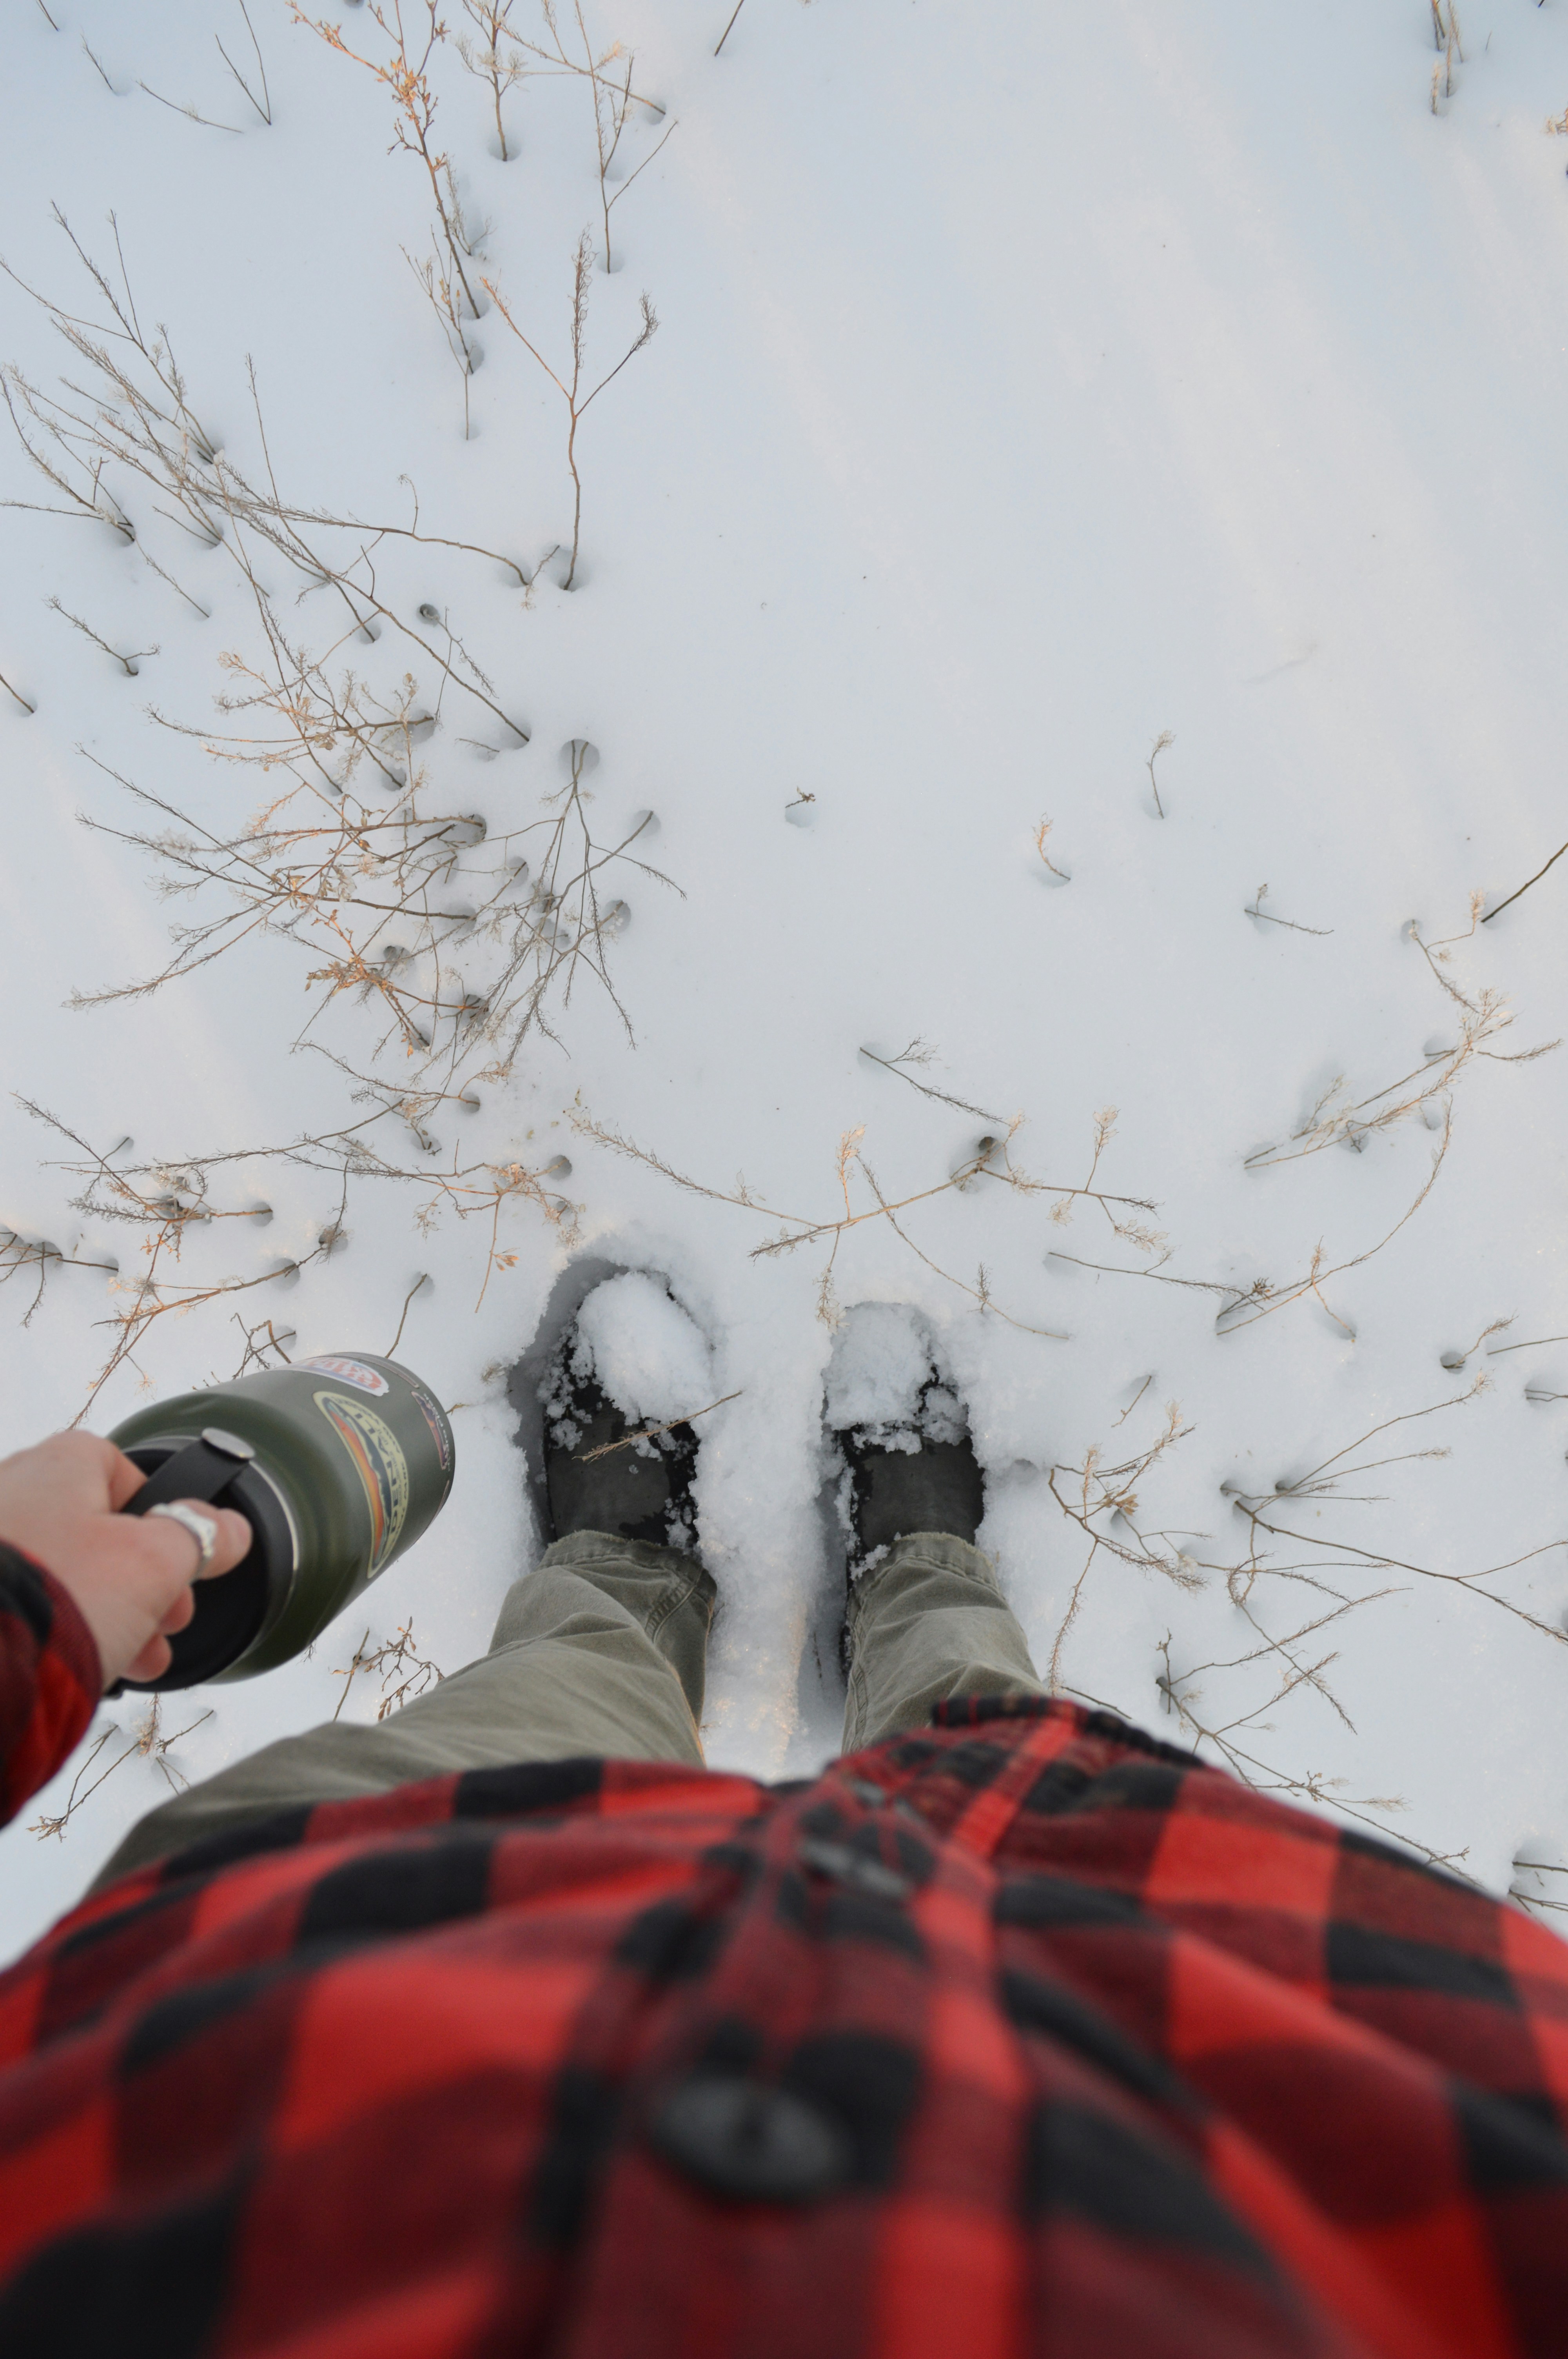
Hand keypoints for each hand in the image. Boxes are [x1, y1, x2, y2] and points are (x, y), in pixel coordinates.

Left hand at [0, 1432, 251, 1690]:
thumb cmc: (61, 1599)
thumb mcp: (158, 1562)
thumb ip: (202, 1537)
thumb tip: (230, 1528)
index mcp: (55, 1464)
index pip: (123, 1471)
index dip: (163, 1517)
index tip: (182, 1558)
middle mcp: (10, 1493)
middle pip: (98, 1531)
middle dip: (145, 1581)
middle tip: (168, 1618)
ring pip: (66, 1573)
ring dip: (113, 1612)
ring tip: (137, 1657)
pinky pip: (32, 1602)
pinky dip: (63, 1628)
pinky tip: (90, 1664)